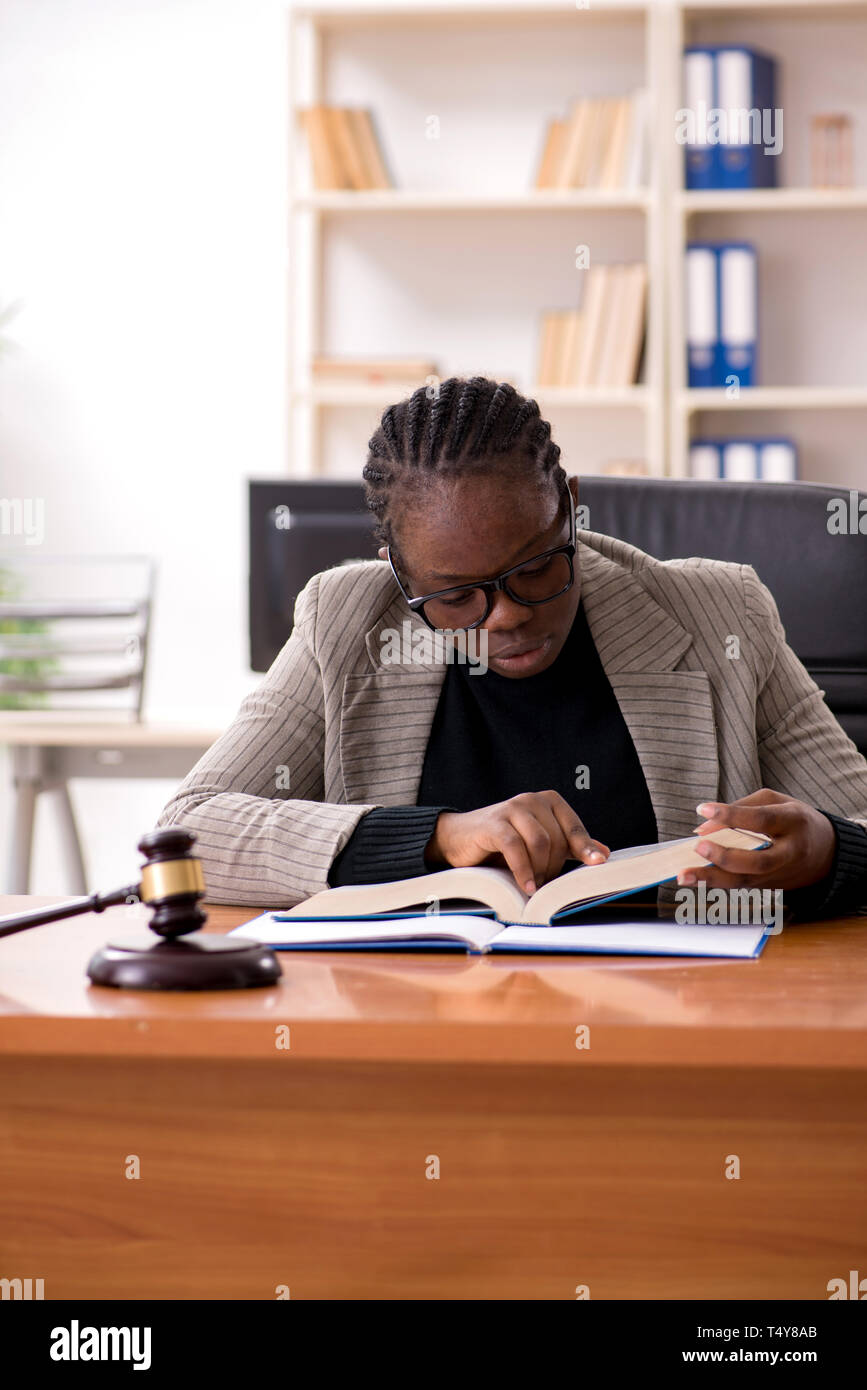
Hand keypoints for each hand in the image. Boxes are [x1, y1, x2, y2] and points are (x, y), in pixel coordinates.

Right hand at [426, 791, 609, 894]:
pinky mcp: (494, 823)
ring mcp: (512, 808)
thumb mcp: (541, 844)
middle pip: (556, 838)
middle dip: (553, 867)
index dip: (585, 847)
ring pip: (540, 842)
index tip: (598, 865)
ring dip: (540, 870)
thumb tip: (604, 853)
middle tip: (545, 887)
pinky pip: (515, 847)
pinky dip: (523, 870)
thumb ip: (569, 846)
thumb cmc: (503, 843)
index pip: (574, 826)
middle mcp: (532, 800)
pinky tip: (525, 886)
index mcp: (548, 801)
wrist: (459, 838)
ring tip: (534, 888)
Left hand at [680, 789, 835, 892]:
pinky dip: (715, 884)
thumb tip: (704, 826)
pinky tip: (694, 880)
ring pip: (746, 882)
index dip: (732, 815)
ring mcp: (780, 874)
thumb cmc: (794, 820)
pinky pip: (740, 887)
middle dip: (725, 856)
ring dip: (712, 880)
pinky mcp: (769, 887)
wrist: (827, 853)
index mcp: (794, 822)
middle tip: (699, 846)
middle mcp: (790, 852)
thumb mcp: (776, 801)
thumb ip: (741, 808)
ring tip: (684, 875)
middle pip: (758, 861)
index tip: (703, 808)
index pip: (762, 820)